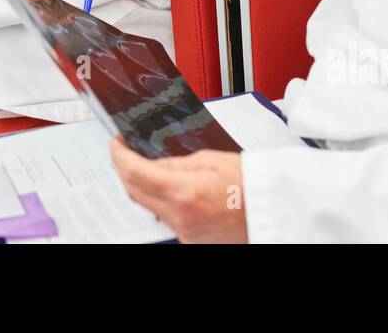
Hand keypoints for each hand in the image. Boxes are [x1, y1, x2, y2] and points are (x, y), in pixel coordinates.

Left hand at [109, 138, 247, 243]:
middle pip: (134, 193)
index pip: (134, 173)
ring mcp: (185, 234)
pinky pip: (166, 219)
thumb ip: (175, 163)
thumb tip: (152, 163)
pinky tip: (171, 189)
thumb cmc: (251, 184)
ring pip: (149, 207)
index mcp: (185, 192)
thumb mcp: (210, 159)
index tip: (116, 145)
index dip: (118, 156)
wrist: (272, 210)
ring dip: (144, 187)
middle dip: (125, 171)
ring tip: (151, 168)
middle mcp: (181, 218)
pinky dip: (162, 202)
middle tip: (126, 153)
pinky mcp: (190, 242)